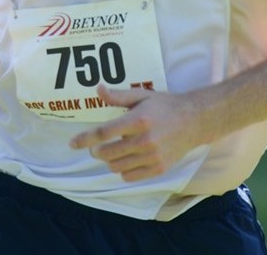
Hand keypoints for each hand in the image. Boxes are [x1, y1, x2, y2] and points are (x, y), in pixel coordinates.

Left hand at [68, 86, 207, 181]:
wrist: (194, 121)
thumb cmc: (165, 106)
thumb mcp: (141, 95)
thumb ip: (118, 96)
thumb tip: (98, 89)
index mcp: (138, 120)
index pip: (104, 133)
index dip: (84, 139)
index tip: (72, 143)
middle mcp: (145, 140)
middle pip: (107, 153)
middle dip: (95, 151)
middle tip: (96, 147)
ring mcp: (152, 157)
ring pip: (116, 167)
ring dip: (108, 161)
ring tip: (112, 152)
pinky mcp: (159, 168)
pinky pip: (130, 176)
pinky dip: (122, 170)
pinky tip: (125, 160)